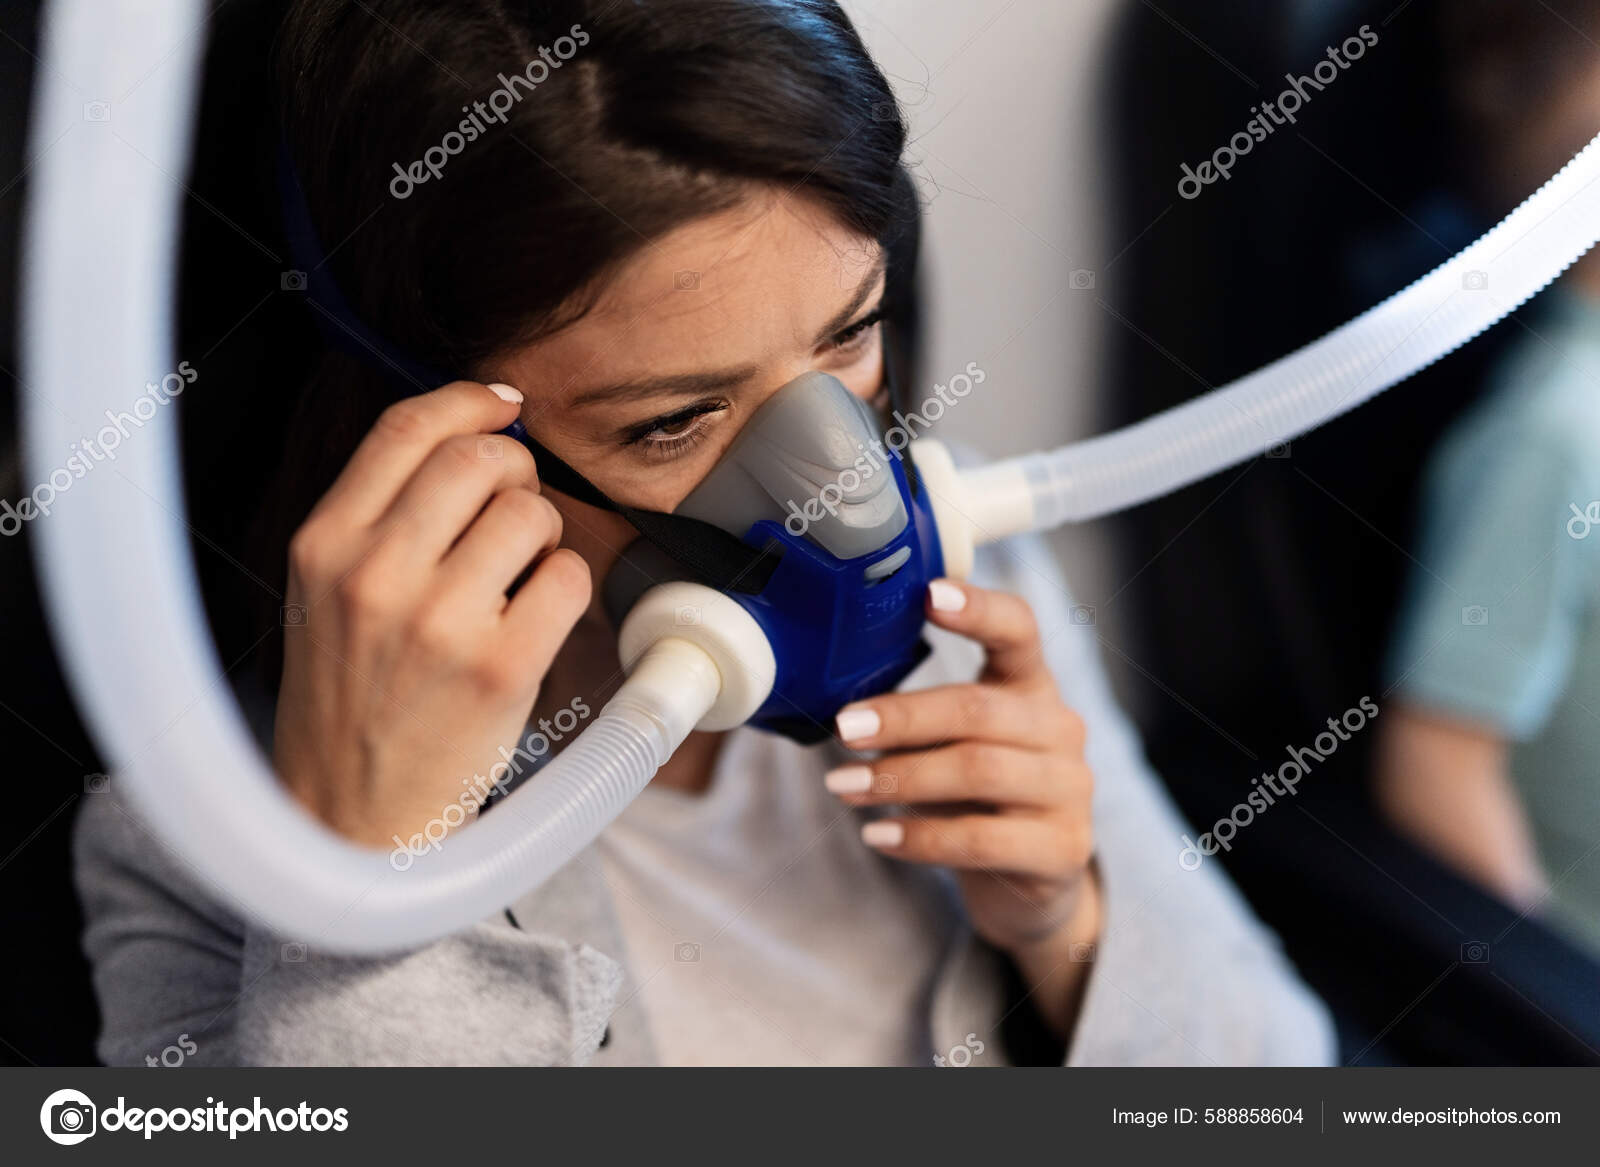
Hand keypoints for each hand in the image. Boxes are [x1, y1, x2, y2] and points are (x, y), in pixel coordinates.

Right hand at [273, 381, 590, 848]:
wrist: (350, 818)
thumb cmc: (352, 699)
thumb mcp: (327, 593)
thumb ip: (383, 516)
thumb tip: (479, 432)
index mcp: (323, 545)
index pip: (405, 429)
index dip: (468, 401)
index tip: (505, 405)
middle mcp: (373, 575)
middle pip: (478, 459)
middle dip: (517, 470)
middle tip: (518, 508)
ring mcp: (438, 623)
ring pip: (530, 514)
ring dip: (545, 534)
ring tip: (522, 575)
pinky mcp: (500, 668)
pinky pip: (567, 578)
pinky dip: (567, 585)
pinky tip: (538, 615)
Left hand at [826, 578, 1099, 1035]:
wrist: (1027, 883)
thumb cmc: (974, 797)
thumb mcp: (951, 743)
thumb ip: (918, 718)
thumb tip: (841, 707)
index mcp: (1031, 685)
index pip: (1018, 629)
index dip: (978, 608)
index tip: (927, 594)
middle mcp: (1060, 728)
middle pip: (978, 708)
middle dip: (903, 716)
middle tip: (844, 728)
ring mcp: (1070, 789)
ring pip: (979, 770)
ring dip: (901, 777)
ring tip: (843, 786)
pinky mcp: (1062, 849)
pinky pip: (981, 839)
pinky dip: (920, 837)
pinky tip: (877, 834)